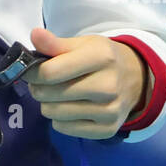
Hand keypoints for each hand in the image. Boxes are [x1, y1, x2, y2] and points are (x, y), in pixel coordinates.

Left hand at [25, 26, 148, 138]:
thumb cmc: (103, 58)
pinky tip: (70, 107)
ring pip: (53, 113)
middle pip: (49, 94)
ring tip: (57, 93)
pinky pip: (64, 128)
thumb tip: (34, 35)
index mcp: (100, 58)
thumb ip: (55, 43)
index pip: (50, 73)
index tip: (29, 70)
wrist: (135, 78)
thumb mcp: (83, 44)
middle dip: (38, 87)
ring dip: (48, 103)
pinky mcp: (106, 130)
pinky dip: (60, 118)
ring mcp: (109, 111)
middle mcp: (107, 86)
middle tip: (45, 81)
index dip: (31, 72)